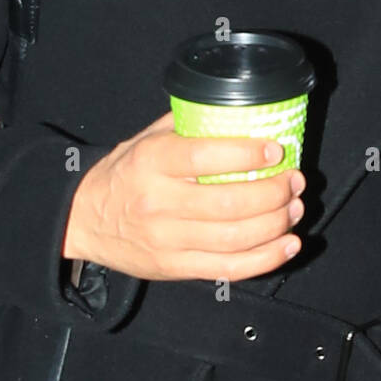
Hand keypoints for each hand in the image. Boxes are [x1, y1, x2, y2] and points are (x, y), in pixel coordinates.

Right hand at [62, 111, 305, 282]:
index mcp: (152, 162)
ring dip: (275, 224)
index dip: (247, 154)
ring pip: (234, 238)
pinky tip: (287, 244)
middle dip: (273, 192)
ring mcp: (168, 240)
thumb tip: (238, 111)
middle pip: (228, 203)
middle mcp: (159, 202)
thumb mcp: (146, 138)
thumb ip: (187, 125)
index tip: (276, 150)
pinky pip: (228, 269)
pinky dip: (265, 259)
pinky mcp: (176, 268)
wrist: (84, 220)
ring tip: (295, 208)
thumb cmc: (123, 173)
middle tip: (295, 180)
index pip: (205, 156)